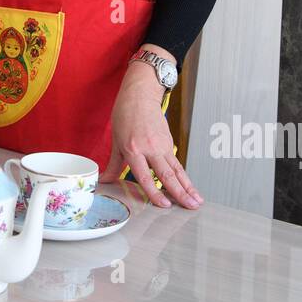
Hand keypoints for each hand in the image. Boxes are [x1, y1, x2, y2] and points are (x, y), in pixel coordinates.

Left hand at [100, 60, 203, 209]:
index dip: (155, 192)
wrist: (140, 94)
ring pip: (176, 171)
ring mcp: (162, 145)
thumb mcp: (116, 140)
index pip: (145, 176)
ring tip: (197, 201)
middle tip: (190, 207)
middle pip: (167, 175)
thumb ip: (113, 164)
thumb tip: (104, 181)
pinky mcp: (168, 143)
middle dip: (180, 193)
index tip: (164, 205)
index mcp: (134, 149)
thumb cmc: (125, 114)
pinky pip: (176, 163)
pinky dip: (184, 177)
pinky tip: (191, 188)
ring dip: (188, 187)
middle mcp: (150, 148)